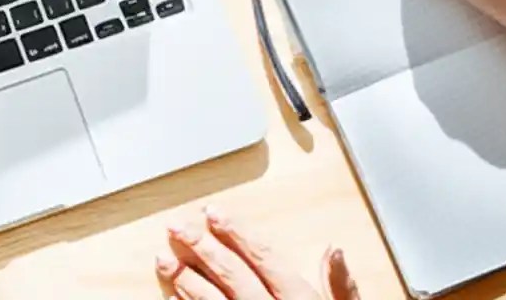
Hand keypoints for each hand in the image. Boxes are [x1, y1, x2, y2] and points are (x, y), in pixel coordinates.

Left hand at [155, 206, 359, 299]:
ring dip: (187, 279)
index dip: (239, 234)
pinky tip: (173, 295)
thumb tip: (333, 249)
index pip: (266, 260)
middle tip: (176, 227)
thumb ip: (341, 285)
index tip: (213, 213)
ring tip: (164, 259)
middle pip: (234, 276)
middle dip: (202, 248)